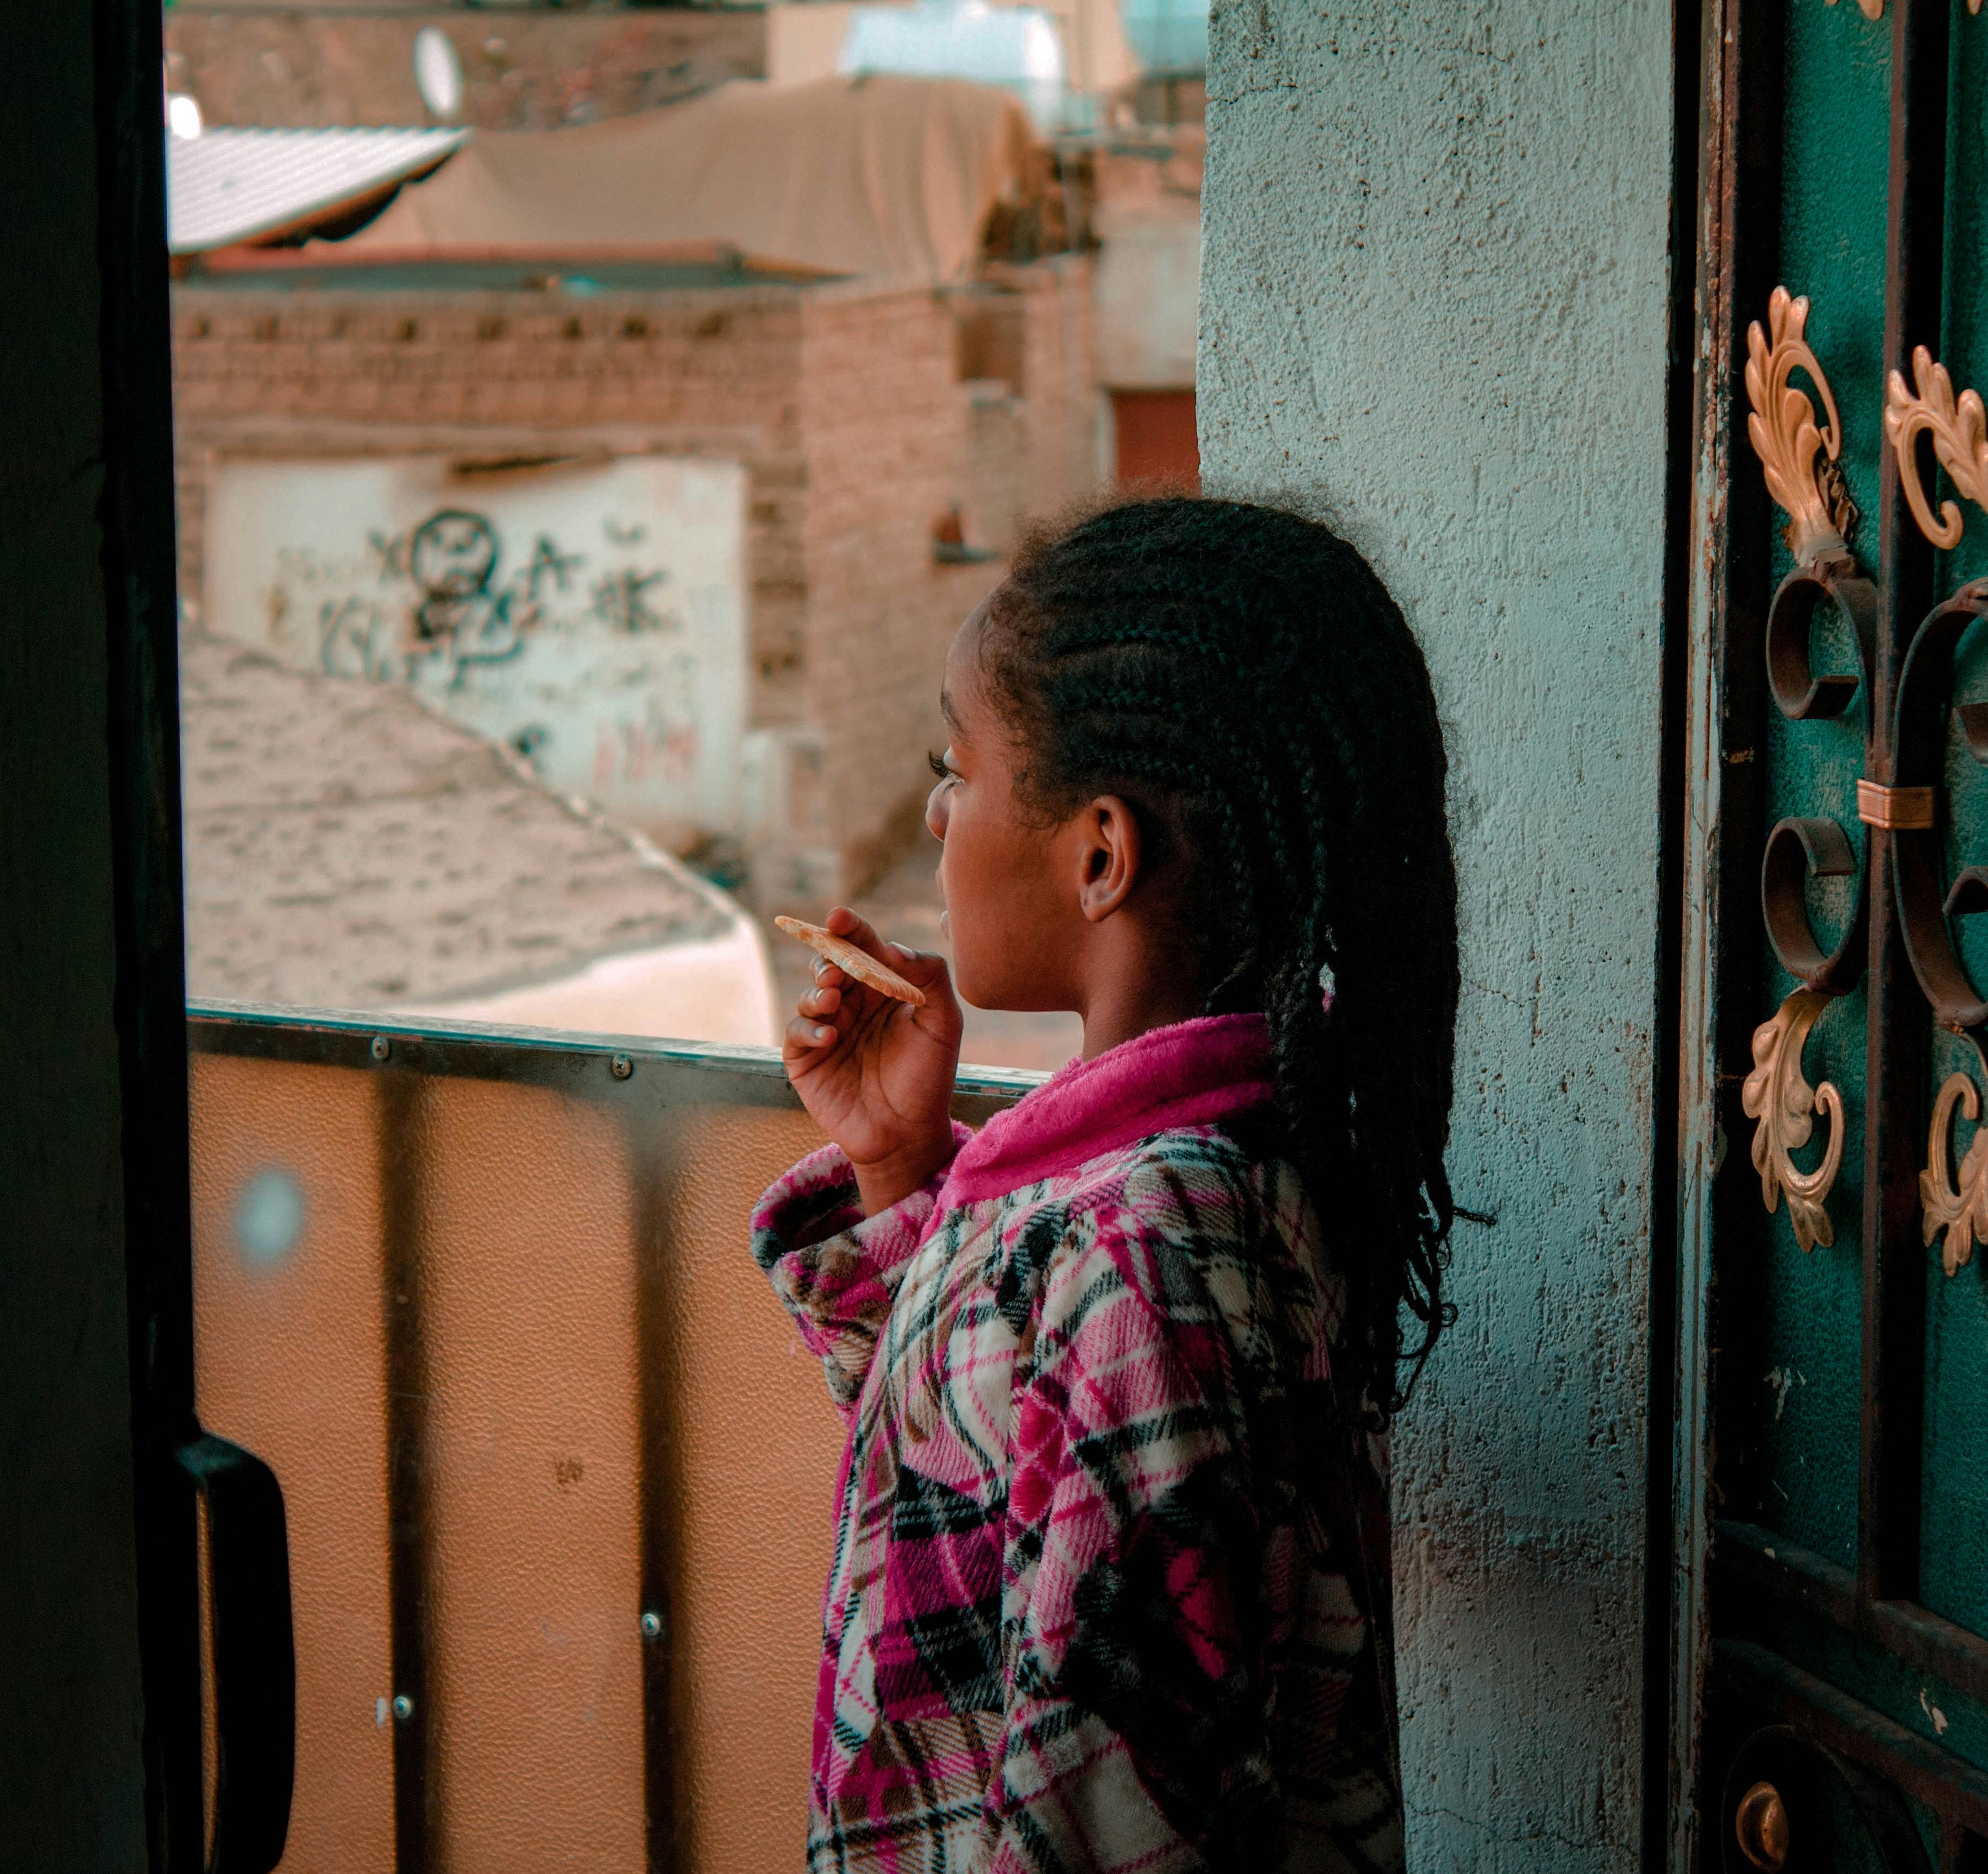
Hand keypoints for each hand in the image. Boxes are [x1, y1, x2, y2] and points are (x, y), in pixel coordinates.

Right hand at [783, 907, 963, 1213]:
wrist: (909, 1134)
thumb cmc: (929, 1076)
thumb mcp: (944, 1023)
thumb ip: (930, 976)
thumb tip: (893, 947)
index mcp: (882, 987)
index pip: (862, 946)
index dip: (849, 928)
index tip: (839, 918)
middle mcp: (851, 1002)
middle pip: (829, 963)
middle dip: (828, 957)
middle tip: (838, 967)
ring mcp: (826, 1028)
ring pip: (810, 993)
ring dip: (818, 991)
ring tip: (834, 999)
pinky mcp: (806, 1058)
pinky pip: (797, 1032)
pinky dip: (810, 1029)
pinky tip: (830, 1037)